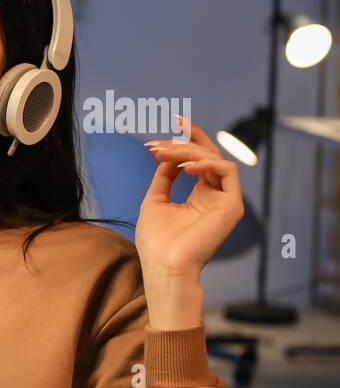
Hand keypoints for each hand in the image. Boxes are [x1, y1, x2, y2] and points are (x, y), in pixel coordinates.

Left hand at [136, 115, 244, 327]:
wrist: (165, 267)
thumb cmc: (157, 241)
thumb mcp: (155, 201)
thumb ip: (164, 177)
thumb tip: (167, 154)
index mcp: (200, 194)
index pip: (199, 159)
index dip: (188, 138)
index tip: (173, 121)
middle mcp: (216, 195)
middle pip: (209, 154)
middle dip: (184, 141)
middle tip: (159, 142)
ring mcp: (225, 199)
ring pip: (214, 159)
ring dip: (188, 152)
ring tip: (164, 154)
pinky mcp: (233, 205)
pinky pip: (227, 171)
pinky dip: (205, 163)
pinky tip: (184, 167)